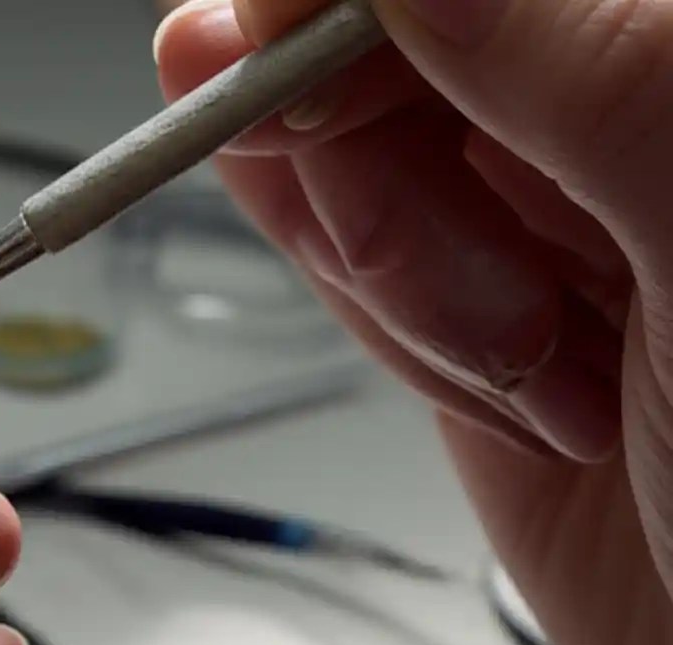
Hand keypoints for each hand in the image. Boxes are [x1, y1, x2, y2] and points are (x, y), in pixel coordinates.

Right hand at [157, 0, 672, 644]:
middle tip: (454, 269)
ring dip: (407, 284)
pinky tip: (487, 373)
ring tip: (543, 367)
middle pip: (359, 60)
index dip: (322, 9)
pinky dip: (385, 318)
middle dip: (379, 182)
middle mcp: (578, 101)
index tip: (246, 56)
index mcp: (646, 48)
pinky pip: (343, 255)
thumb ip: (577, 62)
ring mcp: (513, 194)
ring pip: (336, 169)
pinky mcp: (454, 281)